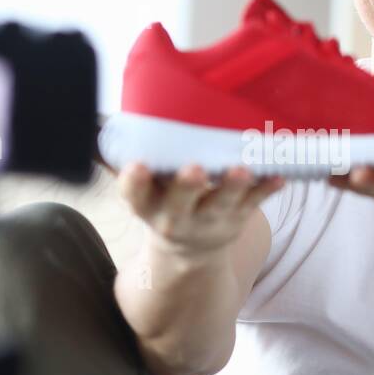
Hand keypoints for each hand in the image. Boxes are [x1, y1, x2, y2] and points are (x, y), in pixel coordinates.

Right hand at [117, 163, 282, 257]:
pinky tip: (280, 174)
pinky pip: (255, 202)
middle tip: (194, 168)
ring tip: (242, 170)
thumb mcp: (142, 190)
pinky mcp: (238, 217)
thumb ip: (125, 159)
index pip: (134, 194)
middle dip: (187, 185)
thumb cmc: (162, 202)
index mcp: (147, 205)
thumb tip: (93, 122)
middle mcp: (176, 216)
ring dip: (233, 185)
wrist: (189, 251)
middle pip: (180, 202)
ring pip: (222, 202)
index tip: (136, 166)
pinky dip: (267, 188)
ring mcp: (210, 218)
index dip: (134, 181)